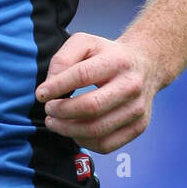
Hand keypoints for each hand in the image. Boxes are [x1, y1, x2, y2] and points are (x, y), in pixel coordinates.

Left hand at [35, 31, 159, 154]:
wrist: (146, 64)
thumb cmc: (108, 54)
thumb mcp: (85, 42)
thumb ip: (63, 59)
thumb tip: (50, 86)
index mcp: (117, 60)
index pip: (82, 75)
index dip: (58, 87)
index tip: (41, 94)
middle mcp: (131, 86)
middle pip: (91, 107)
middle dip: (62, 111)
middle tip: (48, 109)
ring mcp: (137, 109)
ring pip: (98, 130)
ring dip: (68, 130)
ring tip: (55, 122)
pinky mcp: (139, 126)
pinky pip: (107, 144)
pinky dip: (84, 142)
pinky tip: (74, 131)